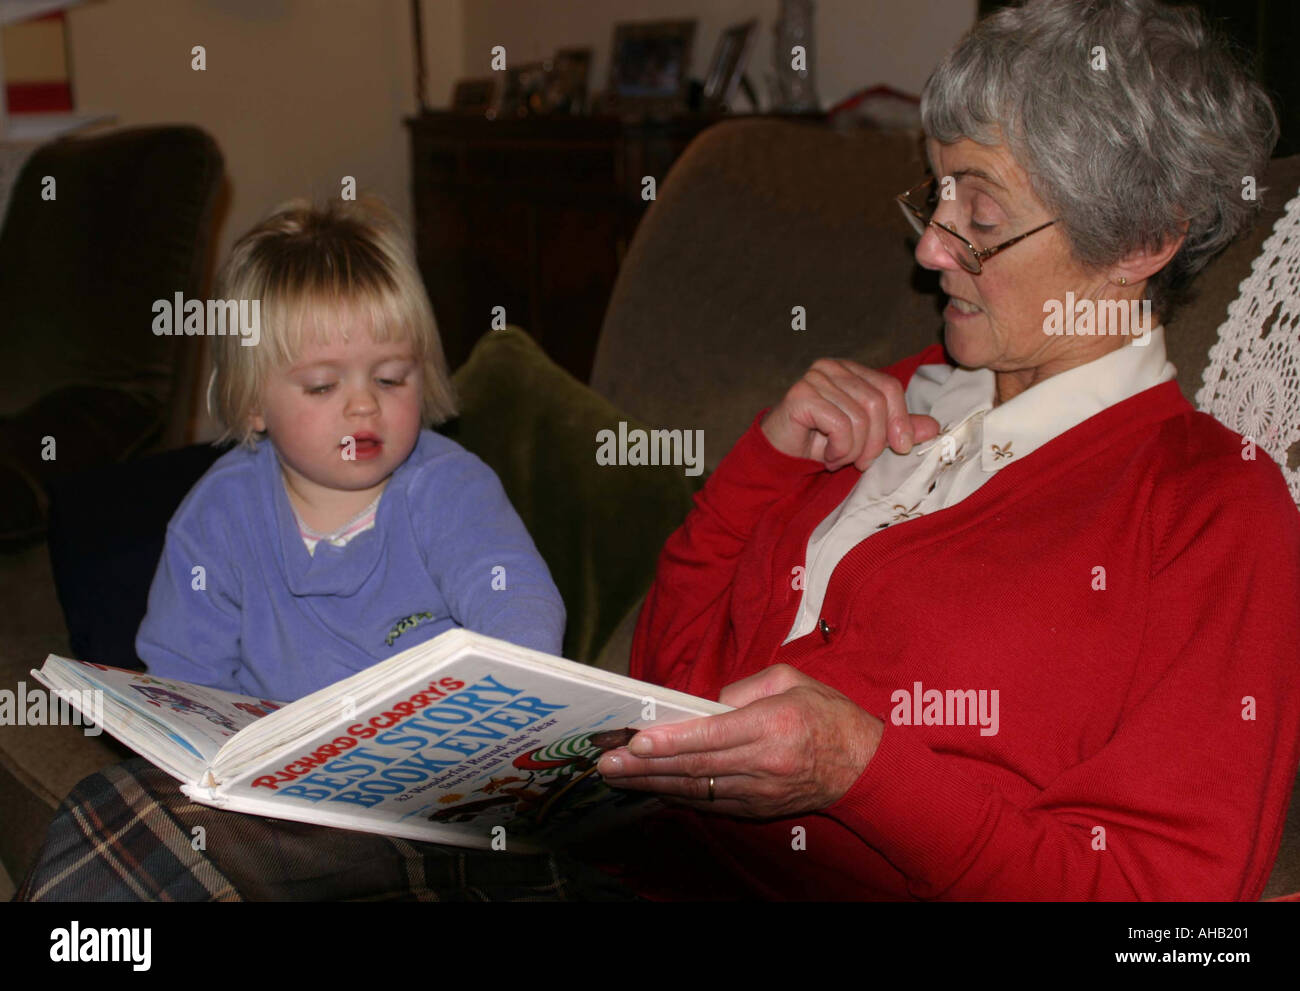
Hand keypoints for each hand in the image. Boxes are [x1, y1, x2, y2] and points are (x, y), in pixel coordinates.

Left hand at [596, 664, 884, 817]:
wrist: (863, 765)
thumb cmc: (825, 713)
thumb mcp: (789, 679)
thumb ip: (742, 688)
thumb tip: (701, 704)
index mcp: (773, 725)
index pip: (712, 735)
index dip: (671, 740)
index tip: (635, 741)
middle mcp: (764, 763)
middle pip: (695, 766)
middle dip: (646, 765)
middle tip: (606, 762)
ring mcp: (759, 792)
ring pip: (696, 789)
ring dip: (652, 783)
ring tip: (615, 777)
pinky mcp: (757, 808)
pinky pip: (709, 803)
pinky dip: (676, 795)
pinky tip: (648, 789)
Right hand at [761, 358, 939, 470]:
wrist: (780, 456)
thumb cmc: (821, 443)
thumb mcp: (866, 437)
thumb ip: (897, 429)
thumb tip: (934, 427)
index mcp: (851, 370)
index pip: (889, 387)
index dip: (900, 419)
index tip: (901, 448)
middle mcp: (832, 367)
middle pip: (876, 403)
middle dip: (875, 442)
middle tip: (861, 463)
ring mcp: (814, 378)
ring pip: (858, 417)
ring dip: (854, 450)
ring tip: (839, 458)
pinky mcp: (800, 395)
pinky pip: (839, 425)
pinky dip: (839, 449)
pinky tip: (826, 455)